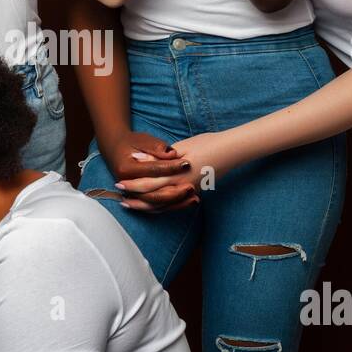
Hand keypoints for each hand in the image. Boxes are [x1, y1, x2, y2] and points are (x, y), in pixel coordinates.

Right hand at [91, 129, 199, 212]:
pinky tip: (189, 202)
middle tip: (192, 186)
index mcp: (127, 168)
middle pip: (154, 193)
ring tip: (194, 197)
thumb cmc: (131, 142)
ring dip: (175, 202)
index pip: (153, 170)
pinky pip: (156, 207)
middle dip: (175, 191)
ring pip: (156, 204)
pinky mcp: (138, 197)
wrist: (115, 148)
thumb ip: (156, 148)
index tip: (187, 164)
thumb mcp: (142, 140)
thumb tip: (172, 154)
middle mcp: (127, 184)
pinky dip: (172, 206)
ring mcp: (132, 192)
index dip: (171, 167)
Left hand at [114, 131, 234, 209]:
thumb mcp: (183, 146)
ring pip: (163, 205)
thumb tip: (139, 160)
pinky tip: (151, 207)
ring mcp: (190, 192)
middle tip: (120, 198)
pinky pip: (174, 206)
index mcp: (178, 173)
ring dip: (145, 206)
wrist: (231, 151)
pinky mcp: (195, 193)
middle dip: (136, 198)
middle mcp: (183, 186)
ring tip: (131, 205)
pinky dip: (160, 208)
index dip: (134, 184)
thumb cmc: (207, 144)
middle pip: (154, 197)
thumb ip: (160, 156)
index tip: (119, 183)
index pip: (150, 182)